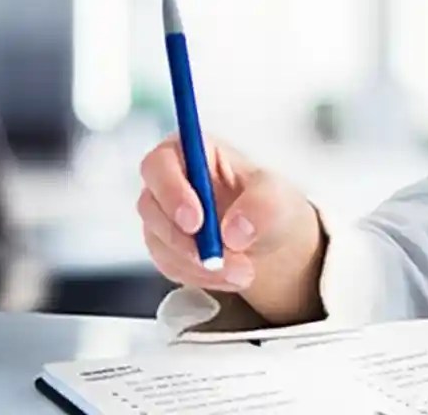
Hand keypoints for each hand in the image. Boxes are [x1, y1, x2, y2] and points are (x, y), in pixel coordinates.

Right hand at [137, 136, 324, 318]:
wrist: (273, 242)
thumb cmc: (270, 205)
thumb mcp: (277, 197)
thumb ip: (260, 206)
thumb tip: (232, 232)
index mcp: (194, 152)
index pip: (161, 161)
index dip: (171, 191)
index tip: (196, 221)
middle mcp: (171, 180)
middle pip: (150, 205)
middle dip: (182, 238)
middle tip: (216, 257)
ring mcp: (164, 215)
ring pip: (159, 240)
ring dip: (197, 262)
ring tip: (242, 270)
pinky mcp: (166, 246)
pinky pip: (170, 265)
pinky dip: (199, 275)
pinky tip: (229, 274)